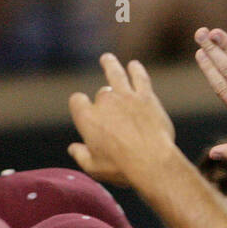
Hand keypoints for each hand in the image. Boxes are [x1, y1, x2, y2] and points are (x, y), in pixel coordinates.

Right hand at [68, 54, 176, 186]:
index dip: (81, 105)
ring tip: (107, 59)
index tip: (85, 110)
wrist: (153, 163)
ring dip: (110, 65)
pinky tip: (134, 66)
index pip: (77, 101)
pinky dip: (136, 71)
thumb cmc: (122, 169)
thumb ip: (81, 156)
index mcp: (86, 117)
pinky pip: (140, 79)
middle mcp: (104, 101)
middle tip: (111, 105)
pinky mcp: (146, 98)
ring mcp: (126, 96)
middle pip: (102, 94)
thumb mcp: (94, 168)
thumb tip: (73, 148)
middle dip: (106, 100)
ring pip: (115, 74)